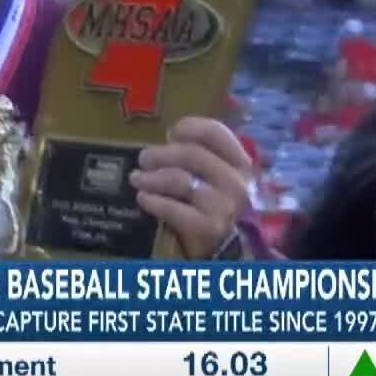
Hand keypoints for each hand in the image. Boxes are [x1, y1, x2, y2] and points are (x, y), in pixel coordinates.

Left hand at [130, 116, 252, 258]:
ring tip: (137, 178)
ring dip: (152, 177)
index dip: (191, 127)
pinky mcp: (208, 228)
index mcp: (239, 163)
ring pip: (180, 180)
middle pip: (192, 154)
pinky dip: (154, 201)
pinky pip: (173, 208)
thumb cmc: (211, 205)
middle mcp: (236, 182)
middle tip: (143, 159)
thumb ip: (197, 154)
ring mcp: (224, 206)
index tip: (171, 133)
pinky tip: (143, 198)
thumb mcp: (212, 176)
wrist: (221, 249)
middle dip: (161, 154)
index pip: (216, 133)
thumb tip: (169, 138)